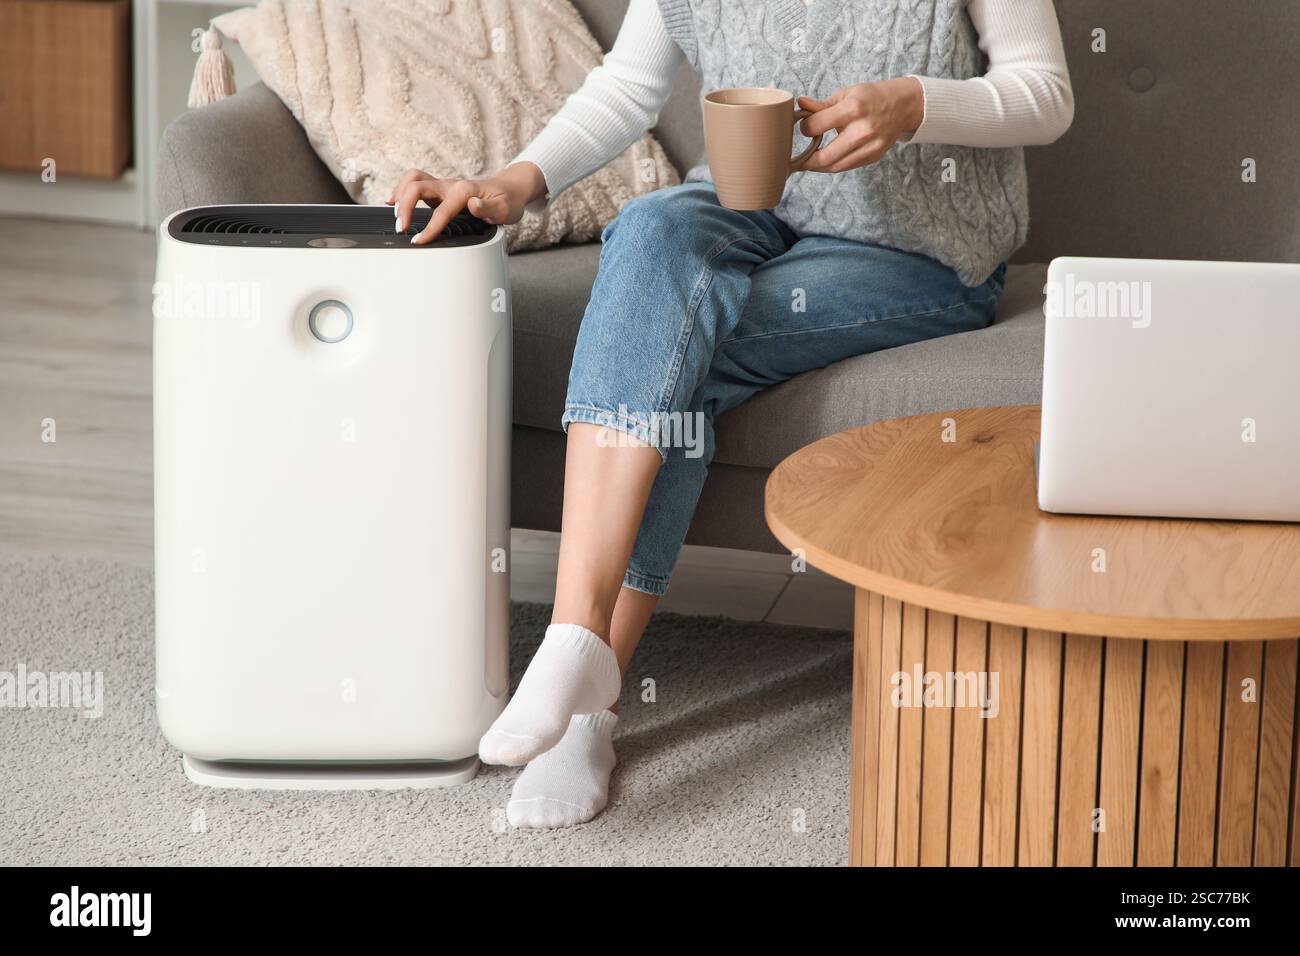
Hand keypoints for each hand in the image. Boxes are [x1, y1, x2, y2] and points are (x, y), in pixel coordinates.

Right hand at [385, 162, 545, 243]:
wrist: (510, 189)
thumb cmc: (507, 201)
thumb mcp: (505, 209)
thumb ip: (488, 209)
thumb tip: (473, 206)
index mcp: (464, 191)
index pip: (441, 211)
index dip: (429, 228)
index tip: (418, 241)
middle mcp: (450, 185)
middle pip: (417, 186)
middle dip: (405, 206)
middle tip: (402, 227)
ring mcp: (444, 185)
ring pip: (413, 179)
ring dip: (400, 194)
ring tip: (395, 215)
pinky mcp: (440, 190)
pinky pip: (415, 183)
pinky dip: (401, 190)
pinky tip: (393, 201)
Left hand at [796, 78, 923, 173]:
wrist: (902, 105)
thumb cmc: (870, 97)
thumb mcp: (846, 94)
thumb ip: (822, 105)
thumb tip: (800, 105)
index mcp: (853, 109)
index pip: (817, 126)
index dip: (805, 129)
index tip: (805, 128)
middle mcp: (863, 130)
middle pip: (825, 156)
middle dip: (805, 161)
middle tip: (795, 161)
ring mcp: (870, 146)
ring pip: (836, 166)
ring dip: (818, 167)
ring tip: (807, 163)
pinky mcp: (874, 156)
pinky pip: (847, 166)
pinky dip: (833, 165)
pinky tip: (825, 161)